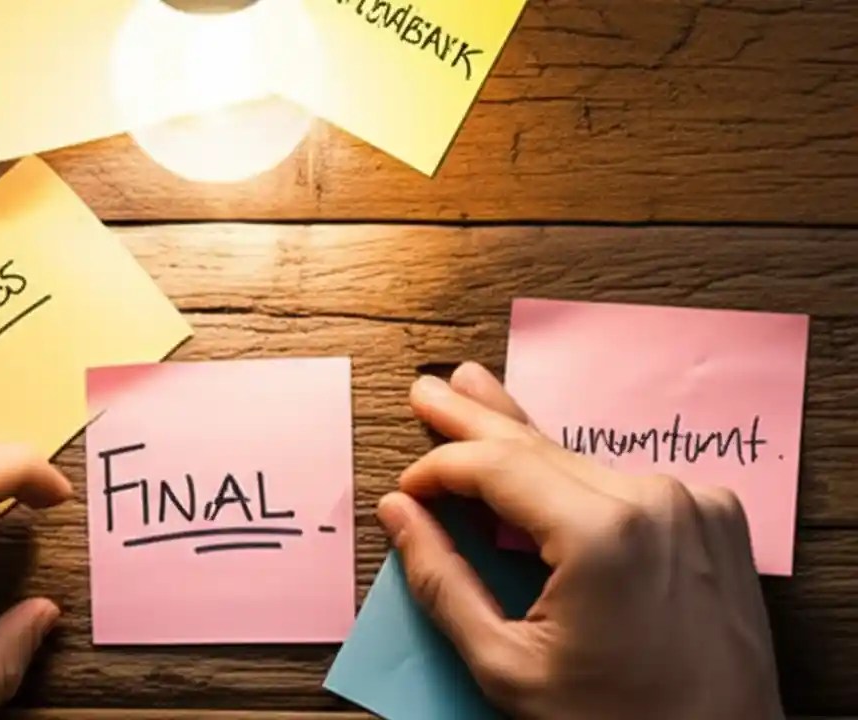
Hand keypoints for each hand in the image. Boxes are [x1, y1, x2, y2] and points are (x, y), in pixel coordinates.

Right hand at [378, 363, 782, 719]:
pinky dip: (577, 475)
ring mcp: (693, 504)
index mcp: (602, 535)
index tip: (407, 488)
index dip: (440, 468)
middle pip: (538, 446)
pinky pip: (625, 481)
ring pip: (581, 459)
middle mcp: (654, 502)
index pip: (497, 467)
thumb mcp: (508, 667)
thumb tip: (400, 515)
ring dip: (523, 442)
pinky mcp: (716, 516)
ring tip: (475, 395)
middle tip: (430, 390)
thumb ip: (444, 583)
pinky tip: (542, 461)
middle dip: (474, 421)